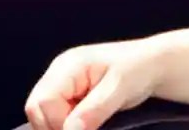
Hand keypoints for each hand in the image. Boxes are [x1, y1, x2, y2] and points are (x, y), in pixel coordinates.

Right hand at [24, 39, 159, 129]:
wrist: (152, 65)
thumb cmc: (139, 69)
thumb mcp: (119, 89)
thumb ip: (93, 110)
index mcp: (68, 65)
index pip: (43, 102)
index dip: (59, 123)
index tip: (84, 129)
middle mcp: (59, 73)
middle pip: (36, 109)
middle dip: (56, 126)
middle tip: (86, 128)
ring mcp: (61, 83)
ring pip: (43, 115)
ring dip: (61, 125)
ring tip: (89, 124)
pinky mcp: (68, 95)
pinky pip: (54, 115)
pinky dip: (66, 124)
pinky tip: (85, 123)